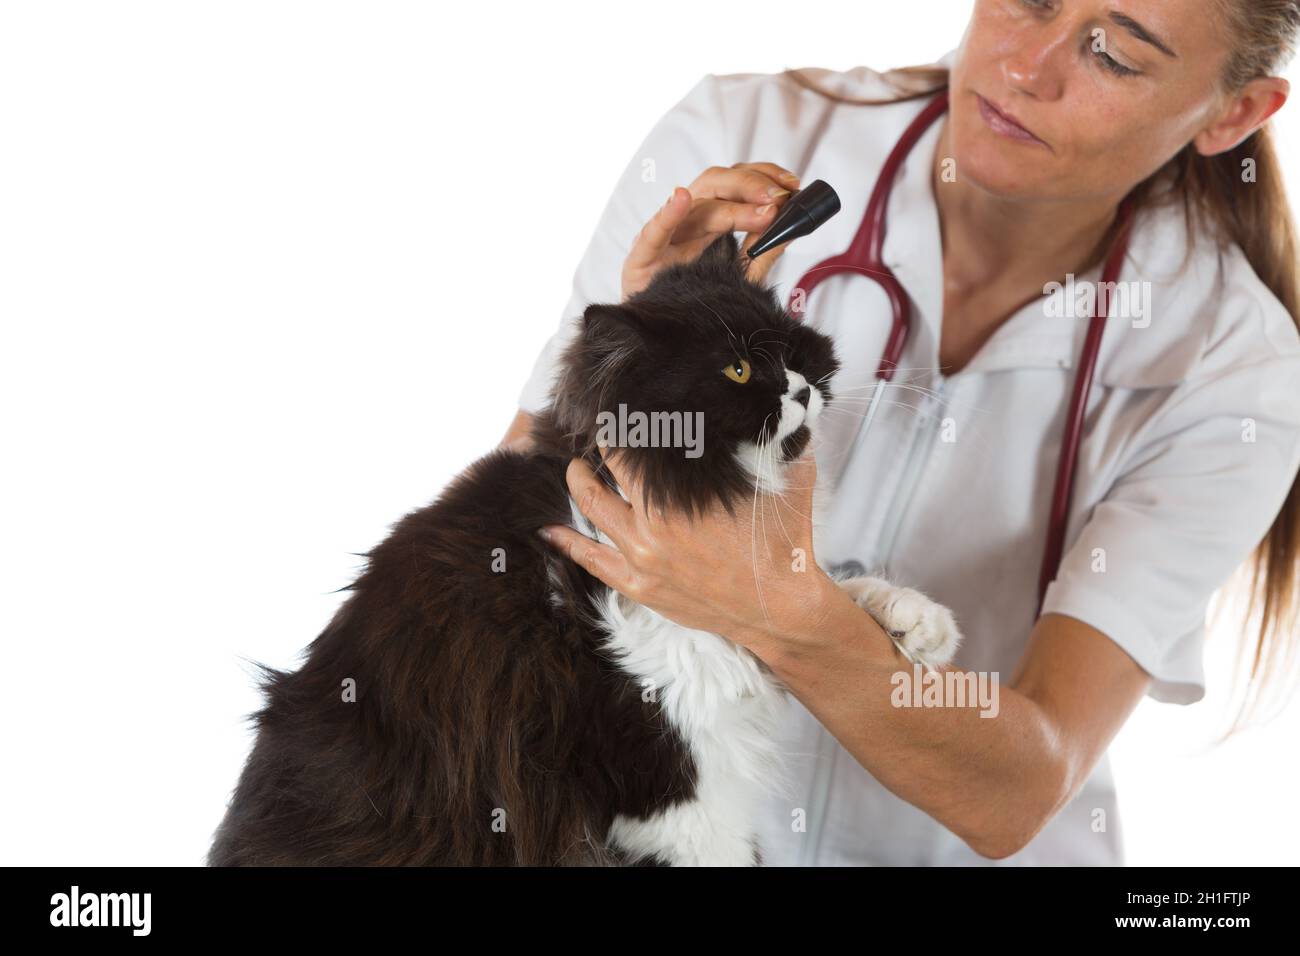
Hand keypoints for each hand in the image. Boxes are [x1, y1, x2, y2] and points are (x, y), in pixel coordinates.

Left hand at [536, 443, 835, 663]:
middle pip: (603, 476)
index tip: (617, 414)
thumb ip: (776, 439)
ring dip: (579, 485)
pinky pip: (592, 561)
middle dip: (595, 452)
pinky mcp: (641, 587)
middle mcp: (651, 525)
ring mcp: (642, 558)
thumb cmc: (783, 544)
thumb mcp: (787, 479)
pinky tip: (549, 530)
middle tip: (595, 437)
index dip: (619, 427)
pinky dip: (568, 542)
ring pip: (592, 511)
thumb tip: (780, 403)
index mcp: (678, 496)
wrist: (781, 608)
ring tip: (575, 470)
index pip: (629, 449)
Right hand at [621, 163, 801, 300]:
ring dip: (731, 207)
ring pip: (695, 208)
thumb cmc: (693, 302)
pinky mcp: (641, 259)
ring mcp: (663, 238)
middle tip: (779, 198)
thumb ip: (761, 251)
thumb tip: (791, 226)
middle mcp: (685, 221)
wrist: (660, 339)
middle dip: (751, 186)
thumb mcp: (737, 275)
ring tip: (761, 212)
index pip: (733, 182)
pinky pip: (654, 233)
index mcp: (705, 219)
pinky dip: (667, 214)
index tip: (790, 186)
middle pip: (715, 185)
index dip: (761, 177)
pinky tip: (679, 199)